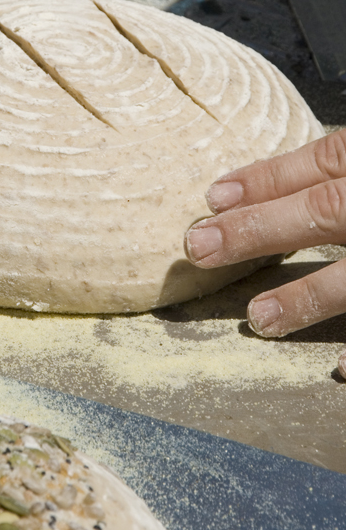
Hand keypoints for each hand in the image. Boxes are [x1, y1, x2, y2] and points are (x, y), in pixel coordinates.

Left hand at [184, 128, 345, 375]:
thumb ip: (339, 165)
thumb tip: (262, 185)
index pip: (321, 162)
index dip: (265, 180)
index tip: (211, 196)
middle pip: (324, 209)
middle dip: (258, 228)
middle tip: (198, 247)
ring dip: (307, 296)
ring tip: (258, 319)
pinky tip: (338, 367)